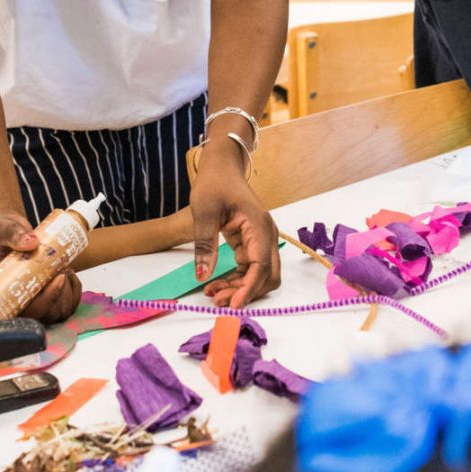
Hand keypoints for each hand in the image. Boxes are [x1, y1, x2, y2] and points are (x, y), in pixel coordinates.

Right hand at [0, 213, 81, 323]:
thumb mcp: (4, 230)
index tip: (58, 278)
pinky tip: (70, 272)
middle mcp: (18, 299)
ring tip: (65, 267)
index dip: (46, 301)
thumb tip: (32, 242)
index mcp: (3, 291)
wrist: (11, 230)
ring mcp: (34, 298)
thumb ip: (14, 235)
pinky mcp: (46, 294)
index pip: (25, 310)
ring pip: (58, 311)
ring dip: (69, 291)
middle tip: (63, 268)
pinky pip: (66, 304)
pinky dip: (74, 289)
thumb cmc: (1, 233)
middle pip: (46, 314)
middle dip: (62, 294)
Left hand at [190, 155, 278, 308]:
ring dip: (240, 288)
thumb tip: (203, 276)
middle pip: (268, 275)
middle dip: (246, 292)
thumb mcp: (204, 212)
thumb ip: (205, 245)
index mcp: (258, 225)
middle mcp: (266, 234)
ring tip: (213, 294)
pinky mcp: (252, 242)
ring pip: (259, 275)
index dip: (249, 288)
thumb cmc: (214, 182)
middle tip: (218, 300)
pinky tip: (217, 284)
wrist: (221, 166)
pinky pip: (250, 268)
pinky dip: (237, 280)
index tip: (233, 305)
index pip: (261, 265)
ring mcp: (261, 239)